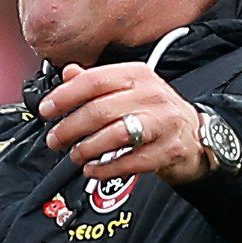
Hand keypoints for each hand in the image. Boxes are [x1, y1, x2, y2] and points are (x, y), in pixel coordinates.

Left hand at [39, 62, 211, 184]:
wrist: (195, 134)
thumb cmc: (154, 111)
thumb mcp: (128, 87)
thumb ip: (97, 81)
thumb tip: (67, 72)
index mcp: (136, 74)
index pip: (93, 81)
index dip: (64, 96)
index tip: (46, 110)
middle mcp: (150, 95)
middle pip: (99, 111)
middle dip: (69, 128)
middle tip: (54, 140)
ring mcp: (162, 123)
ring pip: (114, 135)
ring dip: (86, 149)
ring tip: (75, 155)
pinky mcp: (168, 150)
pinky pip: (131, 162)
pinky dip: (106, 168)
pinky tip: (92, 170)